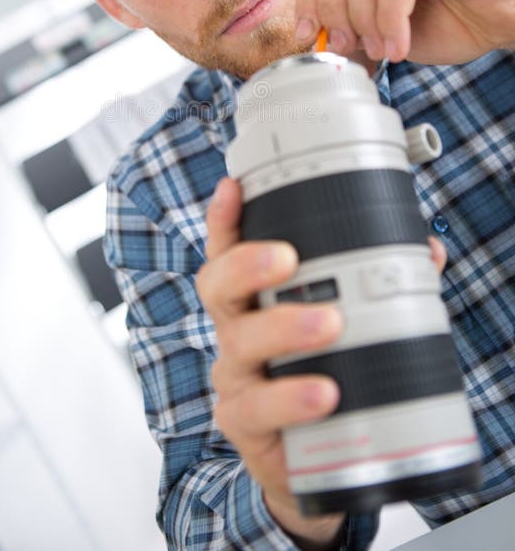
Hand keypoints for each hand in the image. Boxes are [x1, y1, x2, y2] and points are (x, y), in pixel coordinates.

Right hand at [196, 177, 447, 545]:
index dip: (224, 217)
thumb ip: (379, 285)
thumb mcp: (346, 327)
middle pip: (217, 285)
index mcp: (255, 297)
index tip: (233, 187)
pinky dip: (289, 399)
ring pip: (238, 344)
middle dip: (247, 265)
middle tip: (288, 259)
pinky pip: (256, 408)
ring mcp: (234, 375)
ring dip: (282, 329)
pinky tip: (323, 394)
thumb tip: (426, 252)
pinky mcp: (242, 422)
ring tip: (328, 324)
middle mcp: (235, 328)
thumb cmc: (323, 372)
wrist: (310, 457)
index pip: (229, 248)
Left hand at [295, 0, 514, 63]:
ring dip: (363, 19)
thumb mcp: (388, 32)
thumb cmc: (454, 20)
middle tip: (346, 46)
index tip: (308, 35)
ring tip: (381, 50)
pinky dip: (390, 20)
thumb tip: (318, 43)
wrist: (506, 20)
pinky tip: (398, 46)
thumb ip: (354, 32)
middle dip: (333, 11)